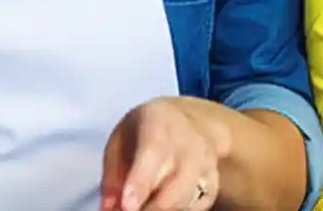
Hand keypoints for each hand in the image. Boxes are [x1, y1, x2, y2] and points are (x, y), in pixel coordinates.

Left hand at [101, 97, 233, 210]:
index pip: (153, 152)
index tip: (127, 206)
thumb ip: (112, 175)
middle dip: (150, 208)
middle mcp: (190, 142)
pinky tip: (163, 207)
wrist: (191, 120)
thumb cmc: (146, 131)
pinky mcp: (214, 181)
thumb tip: (108, 209)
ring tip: (143, 208)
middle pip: (175, 185)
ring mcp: (206, 162)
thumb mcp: (120, 140)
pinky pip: (199, 205)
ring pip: (187, 199)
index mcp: (160, 123)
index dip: (140, 182)